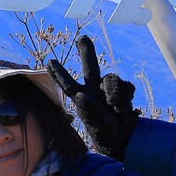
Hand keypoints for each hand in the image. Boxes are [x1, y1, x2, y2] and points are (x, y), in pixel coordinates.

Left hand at [47, 35, 139, 159]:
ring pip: (112, 78)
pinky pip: (125, 86)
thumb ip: (89, 110)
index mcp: (82, 98)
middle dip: (87, 52)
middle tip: (82, 38)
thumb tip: (81, 95)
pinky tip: (122, 109)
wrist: (124, 137)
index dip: (59, 74)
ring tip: (115, 109)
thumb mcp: (95, 125)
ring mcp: (108, 89)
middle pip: (90, 67)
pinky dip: (125, 98)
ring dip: (114, 93)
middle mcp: (94, 90)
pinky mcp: (123, 90)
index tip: (49, 62)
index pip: (68, 84)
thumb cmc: (104, 134)